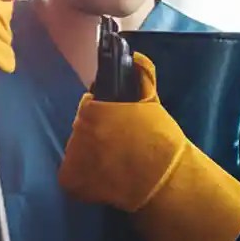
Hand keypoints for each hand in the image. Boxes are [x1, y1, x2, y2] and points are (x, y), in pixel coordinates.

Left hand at [59, 52, 189, 210]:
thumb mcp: (153, 104)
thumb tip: (135, 57)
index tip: (117, 125)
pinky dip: (84, 178)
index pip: (88, 107)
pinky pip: (72, 176)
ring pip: (77, 152)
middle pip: (82, 129)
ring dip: (90, 155)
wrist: (167, 180)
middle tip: (119, 145)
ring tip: (114, 163)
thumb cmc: (162, 141)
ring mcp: (73, 160)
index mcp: (93, 111)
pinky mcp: (72, 183)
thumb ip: (143, 76)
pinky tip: (105, 177)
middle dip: (96, 134)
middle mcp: (78, 134)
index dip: (103, 114)